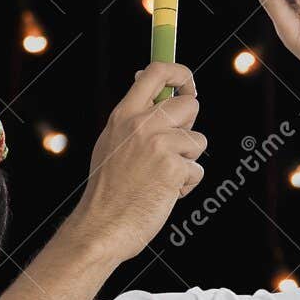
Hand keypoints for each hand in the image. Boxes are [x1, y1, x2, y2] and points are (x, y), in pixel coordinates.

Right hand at [69, 62, 206, 262]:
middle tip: (174, 149)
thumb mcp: (111, 144)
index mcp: (123, 116)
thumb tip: (146, 80)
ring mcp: (159, 145)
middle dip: (188, 127)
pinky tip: (163, 194)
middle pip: (188, 105)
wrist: (101, 227)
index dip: (180, 73)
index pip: (156, 72)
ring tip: (161, 178)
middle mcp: (141, 125)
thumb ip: (132, 118)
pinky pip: (197, 169)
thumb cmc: (107, 191)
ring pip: (198, 141)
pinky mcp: (174, 168)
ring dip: (187, 161)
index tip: (188, 86)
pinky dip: (185, 185)